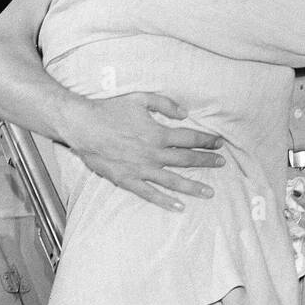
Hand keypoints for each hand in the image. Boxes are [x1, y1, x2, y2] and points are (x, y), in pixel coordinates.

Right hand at [65, 92, 224, 210]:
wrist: (82, 126)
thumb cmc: (110, 110)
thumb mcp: (140, 98)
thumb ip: (165, 104)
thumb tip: (184, 113)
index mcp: (158, 133)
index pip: (190, 138)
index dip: (207, 140)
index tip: (219, 143)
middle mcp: (153, 154)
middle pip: (186, 160)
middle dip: (206, 161)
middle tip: (222, 164)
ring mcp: (141, 169)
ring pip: (173, 181)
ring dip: (193, 187)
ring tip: (210, 193)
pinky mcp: (127, 180)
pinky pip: (149, 193)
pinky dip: (165, 201)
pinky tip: (179, 207)